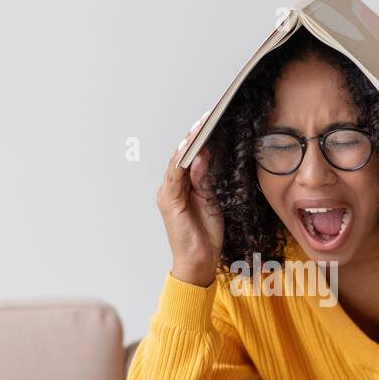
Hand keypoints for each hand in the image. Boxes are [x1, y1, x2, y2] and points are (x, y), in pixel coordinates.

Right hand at [158, 110, 221, 286]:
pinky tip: (194, 150)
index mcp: (179, 188)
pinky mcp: (169, 202)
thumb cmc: (204, 236)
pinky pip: (176, 177)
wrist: (198, 262)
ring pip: (177, 162)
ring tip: (201, 127)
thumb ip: (205, 179)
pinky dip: (184, 162)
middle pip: (181, 156)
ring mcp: (168, 194)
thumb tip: (205, 154)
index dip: (198, 139)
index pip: (187, 157)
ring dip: (189, 143)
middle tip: (208, 117)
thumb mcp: (210, 201)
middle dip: (194, 136)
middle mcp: (170, 188)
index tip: (211, 122)